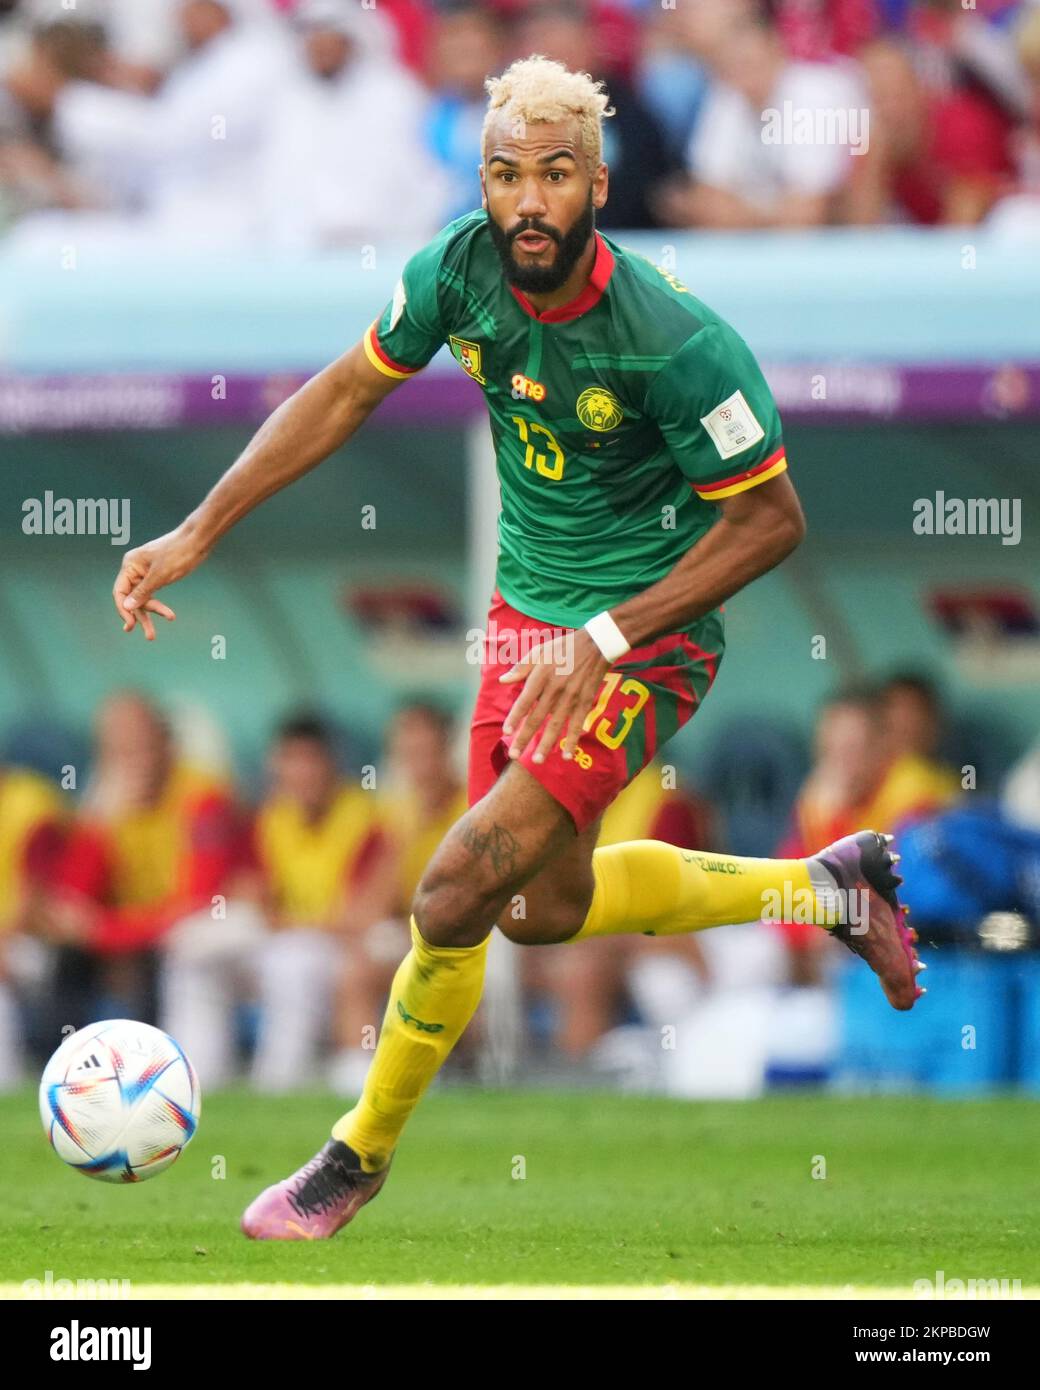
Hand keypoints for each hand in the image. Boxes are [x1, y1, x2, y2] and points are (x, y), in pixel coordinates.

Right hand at [112, 526, 206, 639]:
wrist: (198, 539)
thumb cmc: (179, 553)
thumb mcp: (161, 575)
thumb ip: (143, 591)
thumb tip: (127, 606)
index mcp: (130, 565)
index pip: (120, 592)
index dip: (124, 610)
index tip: (131, 625)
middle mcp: (135, 569)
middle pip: (132, 598)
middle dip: (140, 617)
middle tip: (149, 636)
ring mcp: (146, 572)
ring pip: (144, 598)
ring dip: (151, 614)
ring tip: (152, 635)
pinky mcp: (158, 575)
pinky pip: (153, 593)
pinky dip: (159, 605)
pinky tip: (169, 616)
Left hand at [499, 630, 609, 764]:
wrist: (596, 645)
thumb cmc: (563, 648)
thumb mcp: (539, 651)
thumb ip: (521, 668)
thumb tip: (502, 681)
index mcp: (540, 676)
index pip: (524, 702)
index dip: (515, 718)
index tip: (505, 733)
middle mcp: (554, 689)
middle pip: (537, 717)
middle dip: (525, 737)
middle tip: (514, 755)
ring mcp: (571, 697)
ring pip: (556, 724)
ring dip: (546, 744)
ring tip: (537, 761)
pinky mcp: (585, 701)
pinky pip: (577, 724)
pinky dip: (572, 740)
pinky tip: (566, 755)